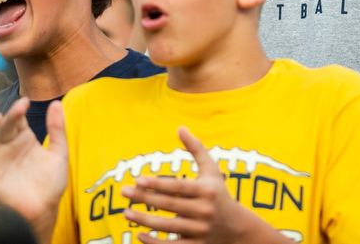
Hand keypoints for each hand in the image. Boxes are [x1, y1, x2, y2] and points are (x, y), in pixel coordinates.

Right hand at [0, 99, 67, 241]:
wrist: (44, 209)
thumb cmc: (52, 182)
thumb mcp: (59, 152)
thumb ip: (57, 129)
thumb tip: (56, 103)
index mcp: (25, 139)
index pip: (19, 119)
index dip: (20, 109)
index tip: (25, 101)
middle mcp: (9, 146)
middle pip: (5, 126)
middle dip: (11, 115)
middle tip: (20, 107)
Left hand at [122, 126, 277, 242]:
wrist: (236, 227)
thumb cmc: (218, 192)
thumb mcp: (211, 170)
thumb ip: (196, 148)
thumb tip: (180, 127)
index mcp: (207, 190)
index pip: (178, 187)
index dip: (158, 184)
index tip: (138, 179)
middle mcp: (204, 210)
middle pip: (169, 205)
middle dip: (144, 198)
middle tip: (124, 191)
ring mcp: (200, 230)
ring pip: (167, 227)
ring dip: (144, 220)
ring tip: (126, 212)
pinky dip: (154, 242)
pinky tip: (138, 235)